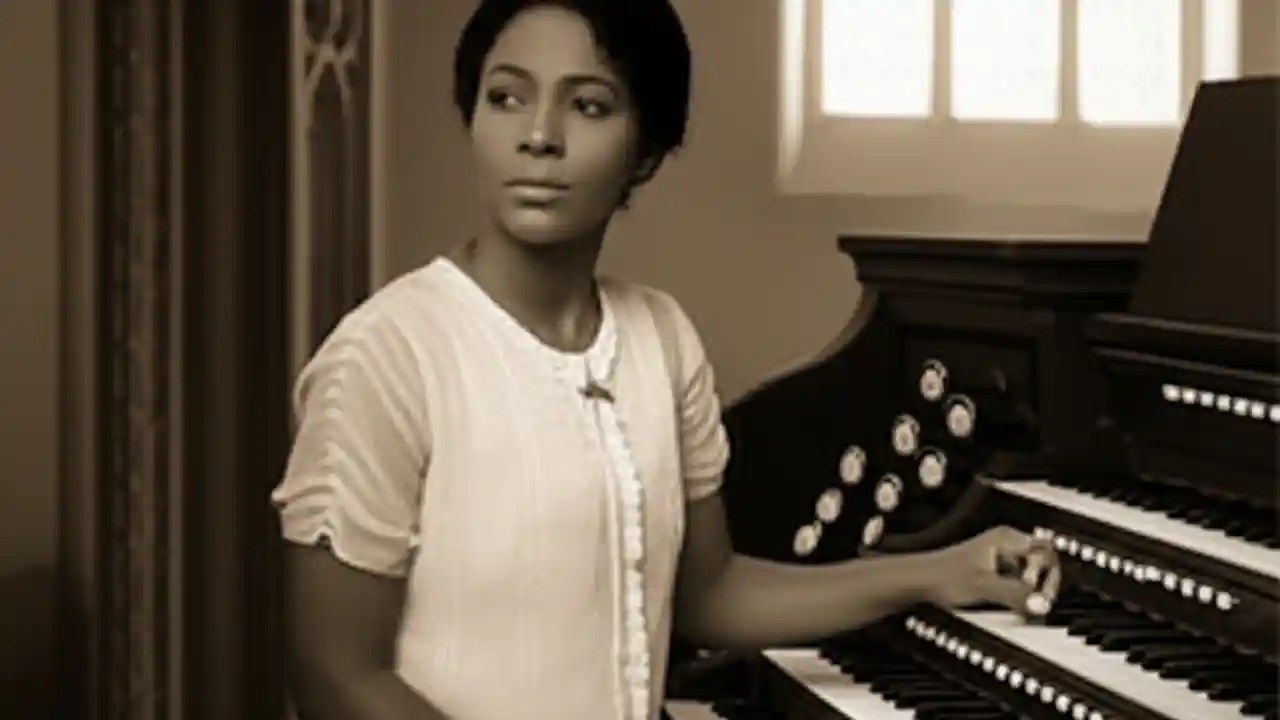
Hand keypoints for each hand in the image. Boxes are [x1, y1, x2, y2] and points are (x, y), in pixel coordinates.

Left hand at [928, 526, 1060, 617]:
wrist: (920, 581)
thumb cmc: (944, 577)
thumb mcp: (983, 586)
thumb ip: (1014, 594)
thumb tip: (1042, 603)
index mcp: (1006, 538)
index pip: (1047, 552)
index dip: (1048, 576)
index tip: (1043, 596)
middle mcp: (1007, 543)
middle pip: (1043, 563)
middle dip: (1042, 585)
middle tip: (1036, 605)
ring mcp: (1002, 556)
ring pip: (1032, 574)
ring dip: (1032, 592)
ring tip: (1024, 608)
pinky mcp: (997, 570)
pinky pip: (1020, 581)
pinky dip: (1021, 594)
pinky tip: (1015, 607)